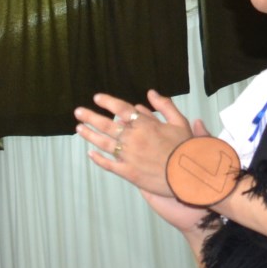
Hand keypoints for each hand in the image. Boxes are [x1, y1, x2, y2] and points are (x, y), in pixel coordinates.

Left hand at [75, 91, 209, 198]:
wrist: (188, 174)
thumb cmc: (186, 148)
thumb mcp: (180, 121)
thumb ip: (165, 105)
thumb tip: (151, 92)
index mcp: (144, 124)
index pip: (121, 108)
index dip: (107, 102)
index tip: (96, 98)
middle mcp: (132, 138)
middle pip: (106, 125)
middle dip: (90, 117)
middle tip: (78, 112)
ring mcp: (128, 156)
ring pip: (103, 143)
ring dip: (89, 135)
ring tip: (79, 128)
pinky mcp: (128, 172)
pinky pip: (108, 164)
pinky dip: (98, 159)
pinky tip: (90, 154)